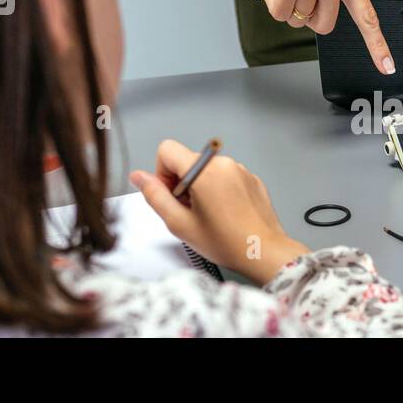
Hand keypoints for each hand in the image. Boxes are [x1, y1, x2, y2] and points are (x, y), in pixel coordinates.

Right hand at [130, 140, 309, 284]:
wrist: (264, 252)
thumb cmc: (225, 242)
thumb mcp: (179, 224)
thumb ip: (155, 196)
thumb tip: (139, 177)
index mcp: (204, 170)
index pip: (167, 150)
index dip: (162, 173)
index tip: (172, 196)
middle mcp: (224, 163)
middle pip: (187, 160)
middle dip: (181, 183)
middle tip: (190, 211)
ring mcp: (240, 169)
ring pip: (206, 169)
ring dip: (200, 187)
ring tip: (209, 215)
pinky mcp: (252, 178)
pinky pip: (225, 176)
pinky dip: (219, 190)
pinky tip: (225, 213)